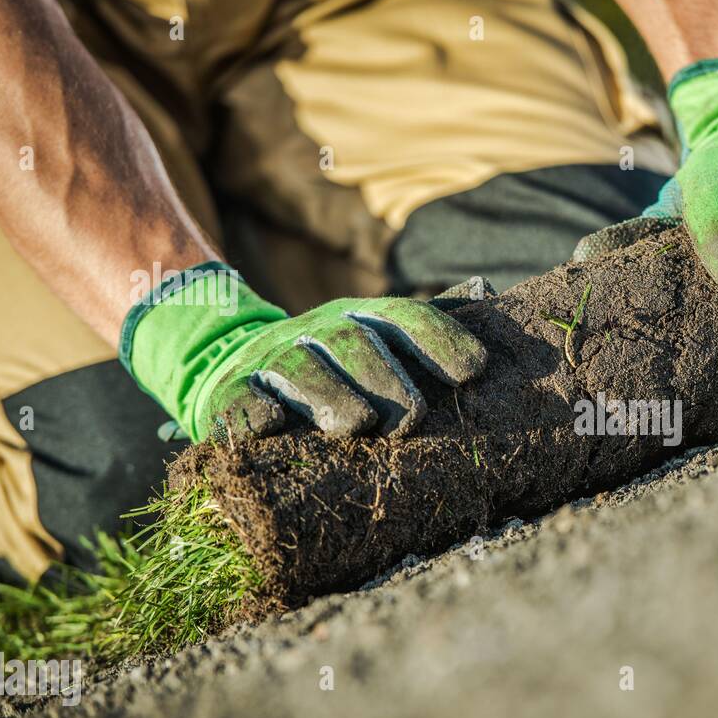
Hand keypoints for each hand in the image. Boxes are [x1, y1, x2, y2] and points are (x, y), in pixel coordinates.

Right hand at [121, 263, 487, 441]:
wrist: (232, 365)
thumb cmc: (333, 365)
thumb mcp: (378, 338)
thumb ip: (430, 324)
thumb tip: (489, 292)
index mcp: (360, 317)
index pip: (404, 316)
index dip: (440, 339)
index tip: (473, 371)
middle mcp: (317, 330)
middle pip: (352, 341)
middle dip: (384, 378)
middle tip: (410, 422)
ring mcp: (270, 359)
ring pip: (299, 367)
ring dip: (329, 394)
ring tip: (356, 425)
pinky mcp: (228, 392)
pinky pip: (238, 397)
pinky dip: (254, 410)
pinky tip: (273, 423)